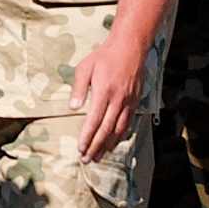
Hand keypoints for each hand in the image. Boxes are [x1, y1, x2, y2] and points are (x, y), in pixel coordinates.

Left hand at [69, 36, 147, 161]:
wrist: (130, 48)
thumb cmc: (105, 57)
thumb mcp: (85, 67)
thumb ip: (78, 88)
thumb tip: (73, 107)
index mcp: (104, 92)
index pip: (94, 120)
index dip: (87, 137)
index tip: (80, 149)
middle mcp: (118, 100)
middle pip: (106, 130)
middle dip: (96, 147)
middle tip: (87, 160)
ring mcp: (128, 102)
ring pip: (119, 130)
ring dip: (107, 145)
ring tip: (98, 156)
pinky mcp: (135, 102)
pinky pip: (128, 124)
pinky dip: (120, 137)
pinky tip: (113, 144)